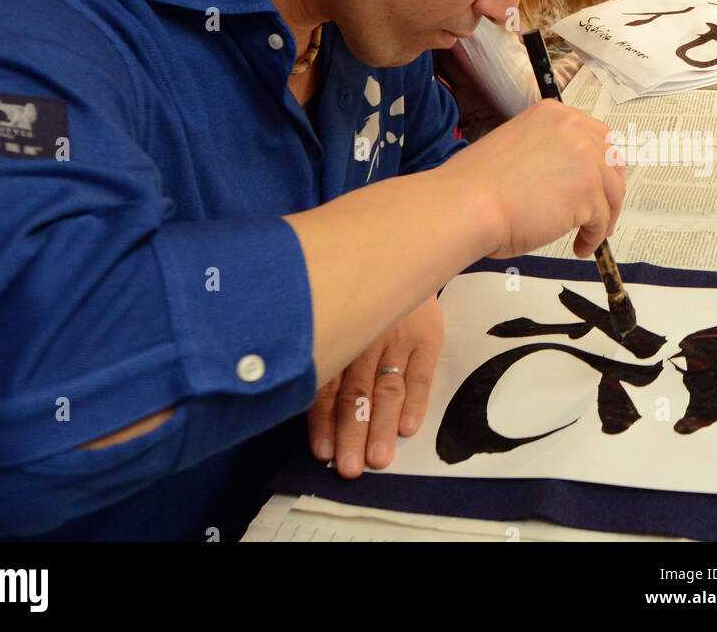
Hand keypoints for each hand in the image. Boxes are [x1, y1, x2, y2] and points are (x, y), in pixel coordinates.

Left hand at [307, 295, 442, 477]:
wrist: (403, 247)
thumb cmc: (356, 288)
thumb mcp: (331, 306)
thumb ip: (321, 347)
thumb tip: (289, 394)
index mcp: (337, 333)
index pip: (327, 384)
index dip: (323, 420)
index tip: (323, 453)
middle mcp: (364, 337)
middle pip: (356, 392)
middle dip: (351, 432)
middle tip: (349, 468)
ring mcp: (397, 336)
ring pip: (386, 388)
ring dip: (382, 426)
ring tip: (378, 459)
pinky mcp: (427, 335)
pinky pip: (421, 373)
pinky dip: (416, 401)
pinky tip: (408, 427)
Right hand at [452, 98, 624, 259]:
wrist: (469, 203)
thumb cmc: (479, 185)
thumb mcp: (517, 148)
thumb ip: (547, 152)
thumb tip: (566, 176)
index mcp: (552, 114)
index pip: (595, 134)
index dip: (600, 163)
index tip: (597, 181)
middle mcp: (572, 129)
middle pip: (612, 161)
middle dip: (609, 188)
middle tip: (600, 210)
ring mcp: (584, 158)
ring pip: (612, 192)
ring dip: (602, 217)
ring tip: (587, 235)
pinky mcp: (588, 191)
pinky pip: (601, 219)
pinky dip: (593, 237)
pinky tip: (579, 245)